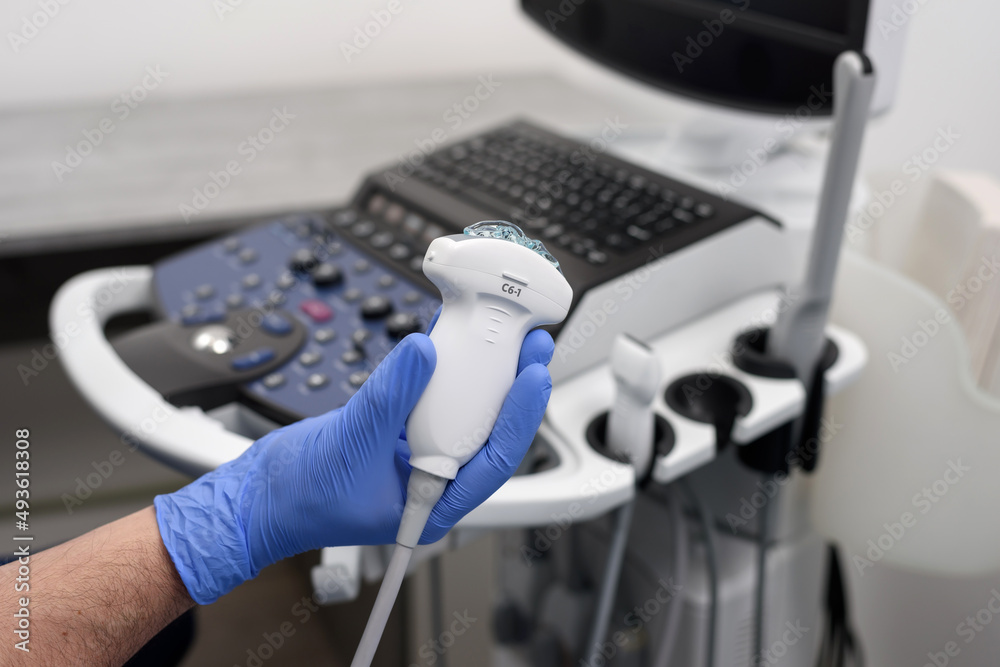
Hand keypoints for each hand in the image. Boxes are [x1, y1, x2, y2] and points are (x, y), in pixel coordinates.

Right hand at [155, 329, 553, 603]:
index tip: (533, 376)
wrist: (259, 497)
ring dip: (479, 374)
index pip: (493, 459)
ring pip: (460, 411)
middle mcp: (432, 479)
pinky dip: (437, 368)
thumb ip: (391, 397)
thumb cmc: (301, 497)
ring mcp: (415, 453)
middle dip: (510, 387)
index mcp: (434, 503)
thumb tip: (426, 352)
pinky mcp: (397, 430)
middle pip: (486, 430)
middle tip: (530, 345)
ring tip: (501, 335)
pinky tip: (449, 338)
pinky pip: (427, 397)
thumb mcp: (352, 442)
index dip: (519, 416)